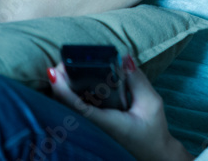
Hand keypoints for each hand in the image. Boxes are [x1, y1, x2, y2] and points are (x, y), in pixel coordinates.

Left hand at [48, 58, 192, 160]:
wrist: (153, 156)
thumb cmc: (153, 132)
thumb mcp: (151, 104)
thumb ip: (138, 81)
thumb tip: (124, 57)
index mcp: (107, 123)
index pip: (77, 106)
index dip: (62, 89)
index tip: (53, 71)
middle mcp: (93, 129)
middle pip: (66, 105)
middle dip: (61, 83)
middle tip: (63, 61)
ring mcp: (90, 131)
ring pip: (68, 108)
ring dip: (65, 88)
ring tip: (66, 67)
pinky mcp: (92, 129)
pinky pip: (76, 111)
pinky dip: (73, 95)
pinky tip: (76, 81)